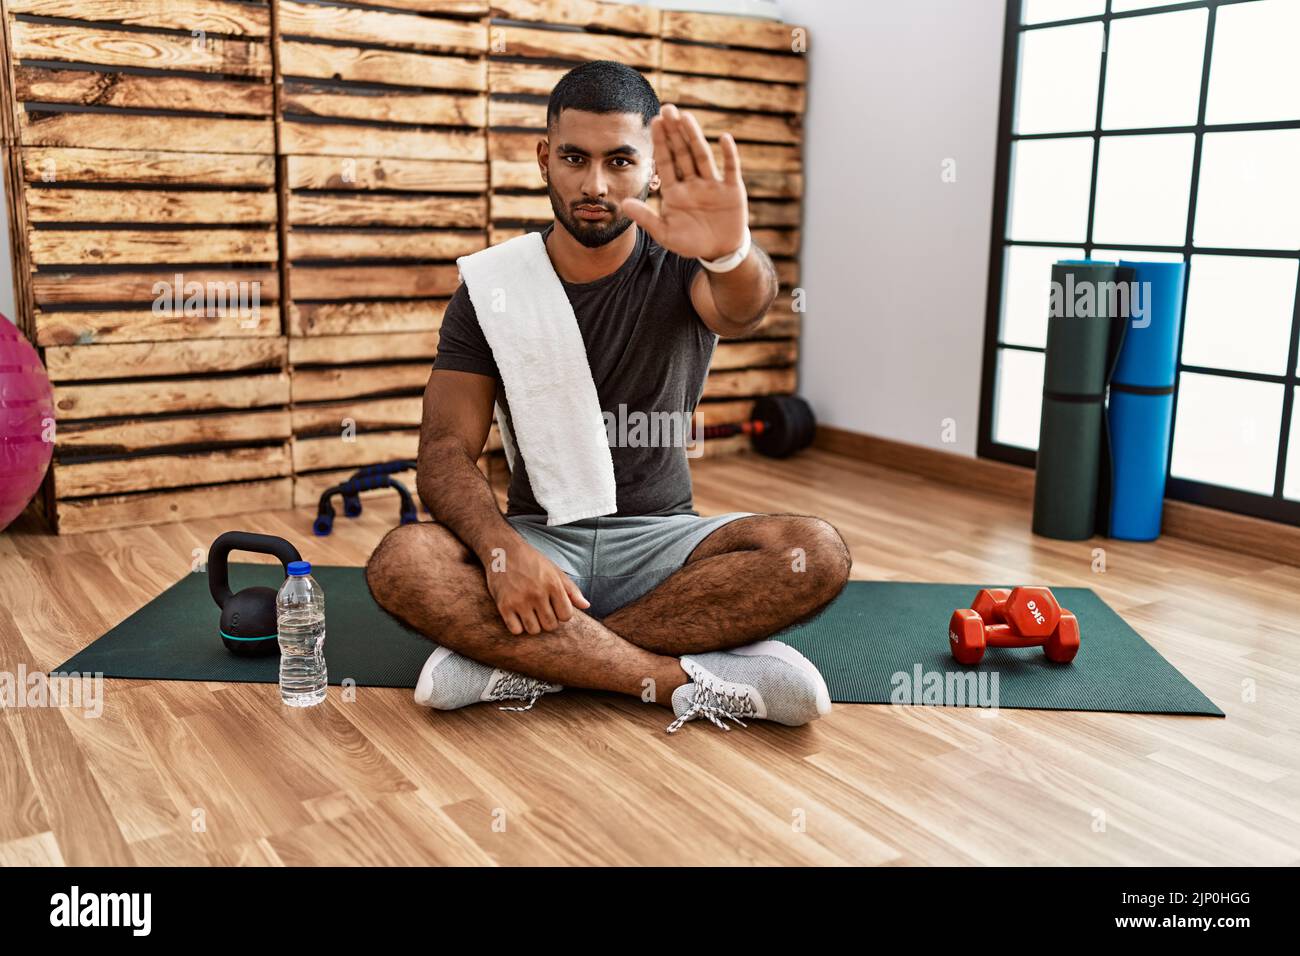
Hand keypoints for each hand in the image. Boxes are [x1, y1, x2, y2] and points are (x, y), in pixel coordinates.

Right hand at [485, 541, 589, 634]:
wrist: (503, 550)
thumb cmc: (532, 561)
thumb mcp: (555, 571)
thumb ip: (571, 590)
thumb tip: (586, 606)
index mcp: (553, 584)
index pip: (566, 616)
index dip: (561, 614)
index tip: (554, 607)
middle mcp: (537, 593)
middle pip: (550, 625)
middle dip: (548, 621)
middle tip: (541, 611)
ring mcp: (520, 600)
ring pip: (533, 630)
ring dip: (533, 625)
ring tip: (529, 614)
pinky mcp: (504, 605)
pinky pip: (515, 630)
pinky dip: (517, 627)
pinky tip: (516, 616)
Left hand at [622, 103, 747, 261]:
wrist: (718, 251)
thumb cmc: (690, 242)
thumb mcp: (665, 233)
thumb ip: (646, 218)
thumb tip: (623, 204)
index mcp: (675, 191)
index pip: (666, 162)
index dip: (661, 143)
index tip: (654, 122)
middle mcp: (693, 182)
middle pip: (682, 153)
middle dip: (675, 132)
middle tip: (667, 109)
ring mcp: (712, 184)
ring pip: (702, 156)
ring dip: (694, 137)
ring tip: (686, 117)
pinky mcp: (732, 190)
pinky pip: (730, 169)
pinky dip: (729, 154)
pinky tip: (724, 138)